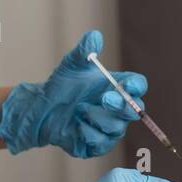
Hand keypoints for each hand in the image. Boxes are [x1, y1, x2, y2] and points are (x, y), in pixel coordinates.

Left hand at [0, 30, 146, 157]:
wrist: (43, 109)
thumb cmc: (62, 85)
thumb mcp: (71, 66)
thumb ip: (84, 51)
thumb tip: (94, 35)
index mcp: (118, 87)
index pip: (138, 86)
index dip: (136, 87)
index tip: (127, 85)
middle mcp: (119, 109)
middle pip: (135, 110)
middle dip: (121, 105)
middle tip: (104, 98)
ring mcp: (111, 129)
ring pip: (117, 128)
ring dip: (97, 118)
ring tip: (79, 110)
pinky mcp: (99, 145)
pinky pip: (102, 142)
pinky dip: (88, 133)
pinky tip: (76, 125)